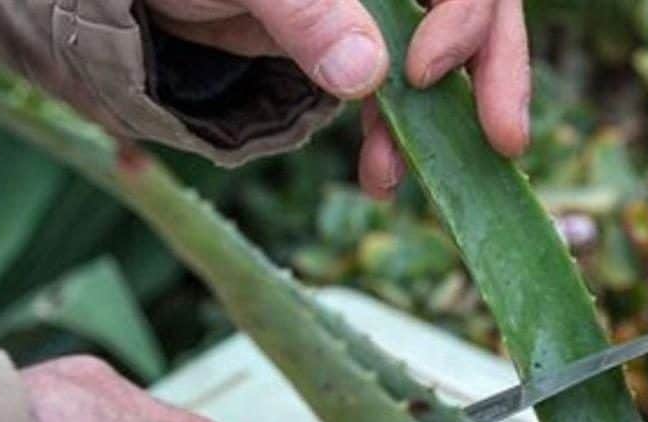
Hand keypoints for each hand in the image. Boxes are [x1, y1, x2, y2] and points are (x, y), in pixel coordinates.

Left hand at [145, 0, 530, 198]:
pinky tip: (379, 177)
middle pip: (478, 9)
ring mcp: (379, 9)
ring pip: (443, 60)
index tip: (421, 74)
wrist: (143, 0)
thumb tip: (368, 74)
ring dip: (432, 125)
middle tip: (504, 139)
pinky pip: (399, 93)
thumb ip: (305, 14)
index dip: (465, 19)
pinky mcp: (358, 48)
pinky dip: (395, 138)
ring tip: (394, 178)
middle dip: (490, 75)